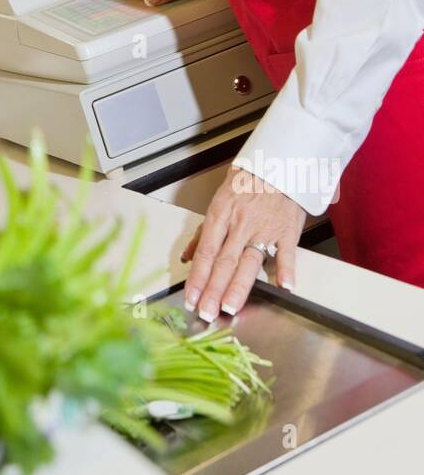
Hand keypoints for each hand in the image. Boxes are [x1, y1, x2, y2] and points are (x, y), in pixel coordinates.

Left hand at [182, 165, 306, 320]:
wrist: (277, 163)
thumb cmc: (246, 183)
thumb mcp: (219, 202)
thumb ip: (203, 232)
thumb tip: (187, 257)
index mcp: (220, 215)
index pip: (205, 252)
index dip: (197, 277)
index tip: (191, 297)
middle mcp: (240, 224)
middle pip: (224, 261)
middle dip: (213, 289)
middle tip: (206, 311)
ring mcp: (264, 228)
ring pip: (249, 261)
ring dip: (239, 286)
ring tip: (229, 305)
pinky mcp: (287, 230)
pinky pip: (286, 252)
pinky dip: (286, 269)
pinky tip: (283, 286)